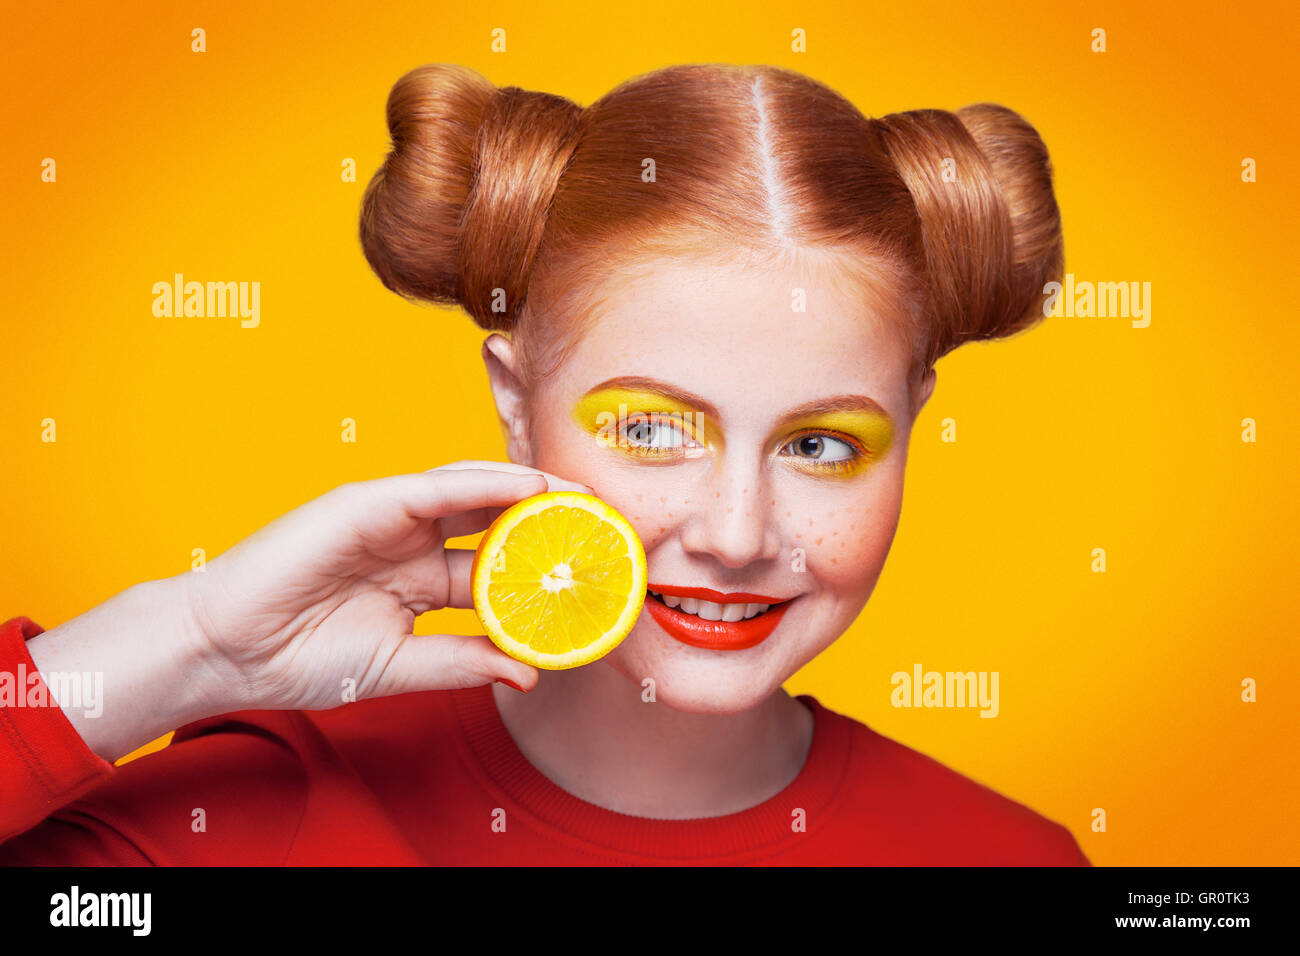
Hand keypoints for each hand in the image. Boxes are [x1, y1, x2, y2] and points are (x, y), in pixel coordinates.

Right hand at [182, 461, 591, 710]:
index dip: (548, 570)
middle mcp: (416, 543)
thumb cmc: (300, 657)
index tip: (600, 577)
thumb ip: (464, 661)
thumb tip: (531, 672)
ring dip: (534, 494)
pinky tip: (529, 487)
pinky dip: (485, 483)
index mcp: (424, 581)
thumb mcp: (399, 666)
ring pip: (478, 494)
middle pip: (499, 522)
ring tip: (585, 500)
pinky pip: (438, 486)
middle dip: (553, 522)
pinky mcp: (369, 501)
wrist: (227, 651)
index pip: (500, 568)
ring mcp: (395, 519)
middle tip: (609, 527)